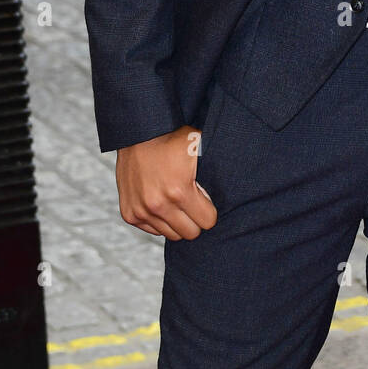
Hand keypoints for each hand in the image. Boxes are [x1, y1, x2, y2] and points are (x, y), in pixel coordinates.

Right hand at [116, 124, 216, 239]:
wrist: (137, 134)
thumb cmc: (171, 138)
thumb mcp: (199, 146)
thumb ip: (215, 170)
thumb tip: (237, 184)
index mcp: (179, 191)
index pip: (207, 222)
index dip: (209, 211)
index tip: (206, 201)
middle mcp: (158, 205)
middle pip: (190, 233)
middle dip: (195, 219)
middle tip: (193, 203)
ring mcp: (141, 211)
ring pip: (171, 234)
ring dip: (176, 221)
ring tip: (176, 201)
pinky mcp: (129, 214)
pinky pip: (153, 230)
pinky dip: (159, 220)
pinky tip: (161, 201)